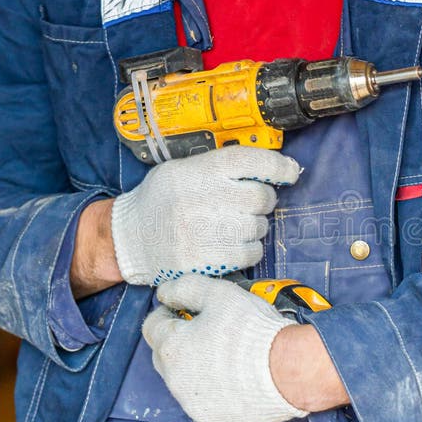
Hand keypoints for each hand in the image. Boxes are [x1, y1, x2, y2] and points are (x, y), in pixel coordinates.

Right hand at [111, 146, 299, 284]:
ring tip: (234, 224)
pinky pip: (251, 253)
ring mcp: (206, 232)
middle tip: (251, 203)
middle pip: (260, 197)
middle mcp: (203, 199)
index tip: (290, 171)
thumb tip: (267, 166)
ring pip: (259, 227)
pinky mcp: (208, 260)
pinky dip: (249, 249)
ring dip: (255, 225)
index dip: (278, 165)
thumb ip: (219, 167)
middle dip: (263, 200)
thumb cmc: (161, 201)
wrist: (131, 239)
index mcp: (198, 172)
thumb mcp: (182, 170)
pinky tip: (233, 244)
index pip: (249, 161)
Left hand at [143, 274, 307, 421]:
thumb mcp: (218, 293)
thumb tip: (164, 291)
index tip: (185, 308)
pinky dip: (214, 392)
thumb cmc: (252, 330)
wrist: (288, 371)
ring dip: (195, 367)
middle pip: (165, 356)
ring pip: (184, 382)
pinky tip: (234, 380)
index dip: (167, 312)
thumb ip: (185, 288)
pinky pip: (205, 404)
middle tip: (207, 330)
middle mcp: (174, 381)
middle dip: (178, 341)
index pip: (152, 326)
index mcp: (170, 348)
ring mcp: (193, 406)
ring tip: (225, 356)